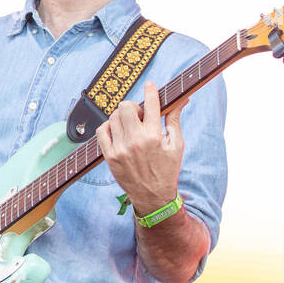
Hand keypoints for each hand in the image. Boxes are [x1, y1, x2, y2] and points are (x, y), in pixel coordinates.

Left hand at [96, 81, 187, 215]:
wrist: (153, 197)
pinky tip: (118, 131)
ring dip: (122, 116)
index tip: (150, 85)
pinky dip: (108, 126)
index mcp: (154, 136)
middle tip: (139, 115)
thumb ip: (175, 120)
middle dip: (133, 106)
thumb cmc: (167, 170)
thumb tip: (182, 100)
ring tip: (130, 125)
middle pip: (126, 107)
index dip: (150, 90)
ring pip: (113, 117)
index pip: (150, 104)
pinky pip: (101, 131)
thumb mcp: (176, 145)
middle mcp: (135, 141)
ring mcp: (120, 148)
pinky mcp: (110, 156)